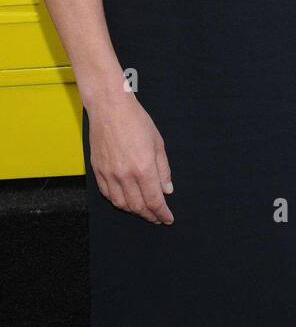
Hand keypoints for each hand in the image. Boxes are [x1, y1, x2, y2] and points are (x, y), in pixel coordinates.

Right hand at [85, 87, 174, 223]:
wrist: (110, 107)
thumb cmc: (136, 120)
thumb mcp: (157, 143)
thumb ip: (163, 169)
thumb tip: (167, 190)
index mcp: (143, 167)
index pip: (154, 200)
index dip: (162, 213)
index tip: (167, 219)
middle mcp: (125, 175)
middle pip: (138, 206)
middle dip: (149, 215)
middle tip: (157, 218)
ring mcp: (109, 174)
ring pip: (121, 204)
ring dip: (133, 211)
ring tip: (143, 211)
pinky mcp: (97, 170)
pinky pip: (107, 194)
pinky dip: (117, 201)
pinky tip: (125, 200)